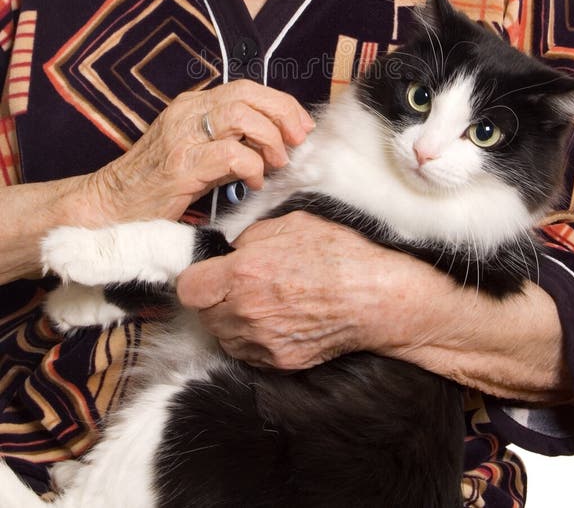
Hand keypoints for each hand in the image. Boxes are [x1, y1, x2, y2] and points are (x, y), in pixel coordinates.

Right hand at [75, 81, 313, 226]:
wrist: (109, 206)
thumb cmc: (157, 184)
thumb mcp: (201, 155)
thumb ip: (234, 144)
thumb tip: (279, 145)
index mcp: (193, 105)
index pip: (248, 88)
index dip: (281, 103)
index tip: (301, 126)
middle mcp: (188, 112)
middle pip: (248, 93)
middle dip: (283, 114)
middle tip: (298, 141)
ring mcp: (182, 135)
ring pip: (241, 116)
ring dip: (269, 139)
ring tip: (276, 163)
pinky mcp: (180, 164)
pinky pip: (230, 154)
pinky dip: (251, 166)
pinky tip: (253, 182)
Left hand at [176, 210, 400, 369]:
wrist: (373, 297)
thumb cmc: (337, 255)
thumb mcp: (291, 223)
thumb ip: (250, 236)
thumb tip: (232, 250)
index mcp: (243, 272)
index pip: (188, 287)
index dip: (197, 277)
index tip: (210, 272)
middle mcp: (245, 311)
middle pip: (202, 313)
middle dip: (214, 297)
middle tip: (240, 284)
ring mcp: (261, 341)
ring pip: (222, 335)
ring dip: (231, 319)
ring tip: (260, 301)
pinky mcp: (277, 361)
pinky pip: (246, 351)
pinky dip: (252, 338)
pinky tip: (275, 319)